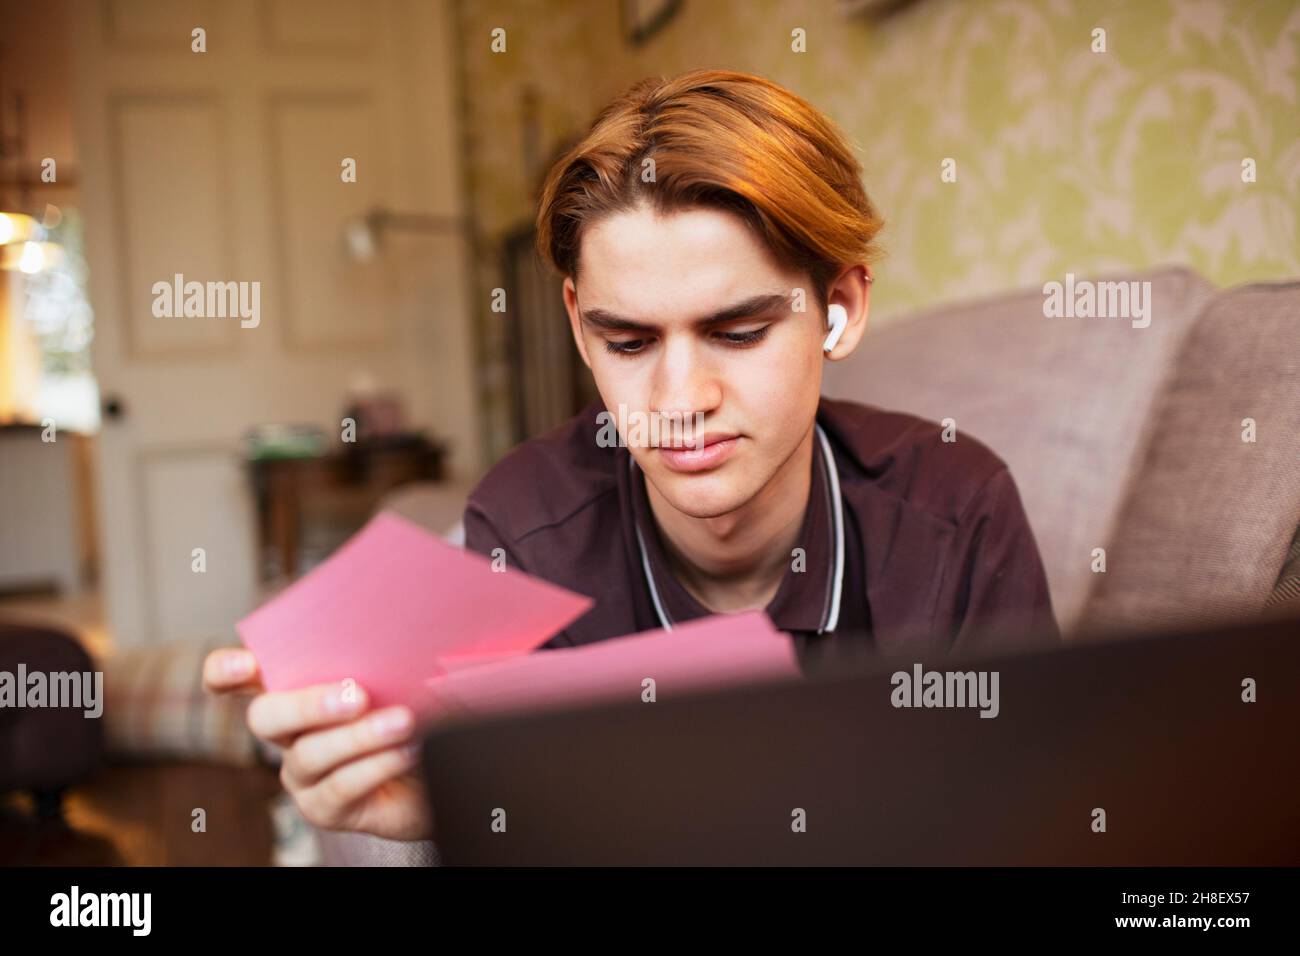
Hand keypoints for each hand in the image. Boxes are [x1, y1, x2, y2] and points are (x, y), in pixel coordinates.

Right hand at [202, 648, 433, 841]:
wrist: (439, 766)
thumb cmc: (414, 708)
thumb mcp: (401, 674)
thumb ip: (386, 656)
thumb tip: (405, 647)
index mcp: (294, 686)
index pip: (237, 676)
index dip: (226, 671)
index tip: (245, 667)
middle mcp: (288, 731)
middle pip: (266, 716)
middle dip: (307, 704)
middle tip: (357, 695)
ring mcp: (302, 772)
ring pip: (310, 753)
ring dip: (359, 736)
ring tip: (402, 722)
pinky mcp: (323, 807)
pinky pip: (340, 787)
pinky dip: (376, 765)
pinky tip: (405, 751)